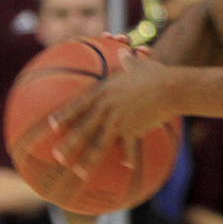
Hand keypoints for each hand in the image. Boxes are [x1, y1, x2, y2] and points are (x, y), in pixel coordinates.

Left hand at [48, 45, 176, 178]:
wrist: (170, 87)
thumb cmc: (155, 74)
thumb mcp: (138, 64)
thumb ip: (127, 60)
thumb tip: (124, 50)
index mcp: (104, 92)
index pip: (78, 105)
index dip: (64, 116)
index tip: (52, 126)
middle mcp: (106, 107)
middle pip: (83, 128)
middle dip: (69, 144)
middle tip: (56, 157)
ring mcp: (118, 120)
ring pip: (100, 143)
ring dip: (89, 160)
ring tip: (80, 173)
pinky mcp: (133, 129)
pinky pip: (129, 147)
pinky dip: (128, 157)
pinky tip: (127, 166)